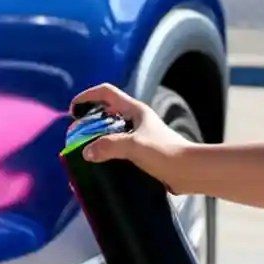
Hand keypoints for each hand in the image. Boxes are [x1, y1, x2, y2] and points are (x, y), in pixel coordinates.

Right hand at [69, 83, 194, 192]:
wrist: (190, 171)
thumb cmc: (165, 152)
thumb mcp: (133, 146)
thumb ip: (108, 146)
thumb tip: (87, 152)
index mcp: (135, 110)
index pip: (106, 92)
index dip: (87, 96)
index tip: (73, 111)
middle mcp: (136, 120)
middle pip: (105, 112)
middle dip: (87, 122)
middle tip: (76, 136)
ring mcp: (139, 136)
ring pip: (110, 132)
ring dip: (95, 140)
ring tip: (85, 153)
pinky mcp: (141, 152)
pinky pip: (116, 148)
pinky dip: (105, 154)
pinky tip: (99, 166)